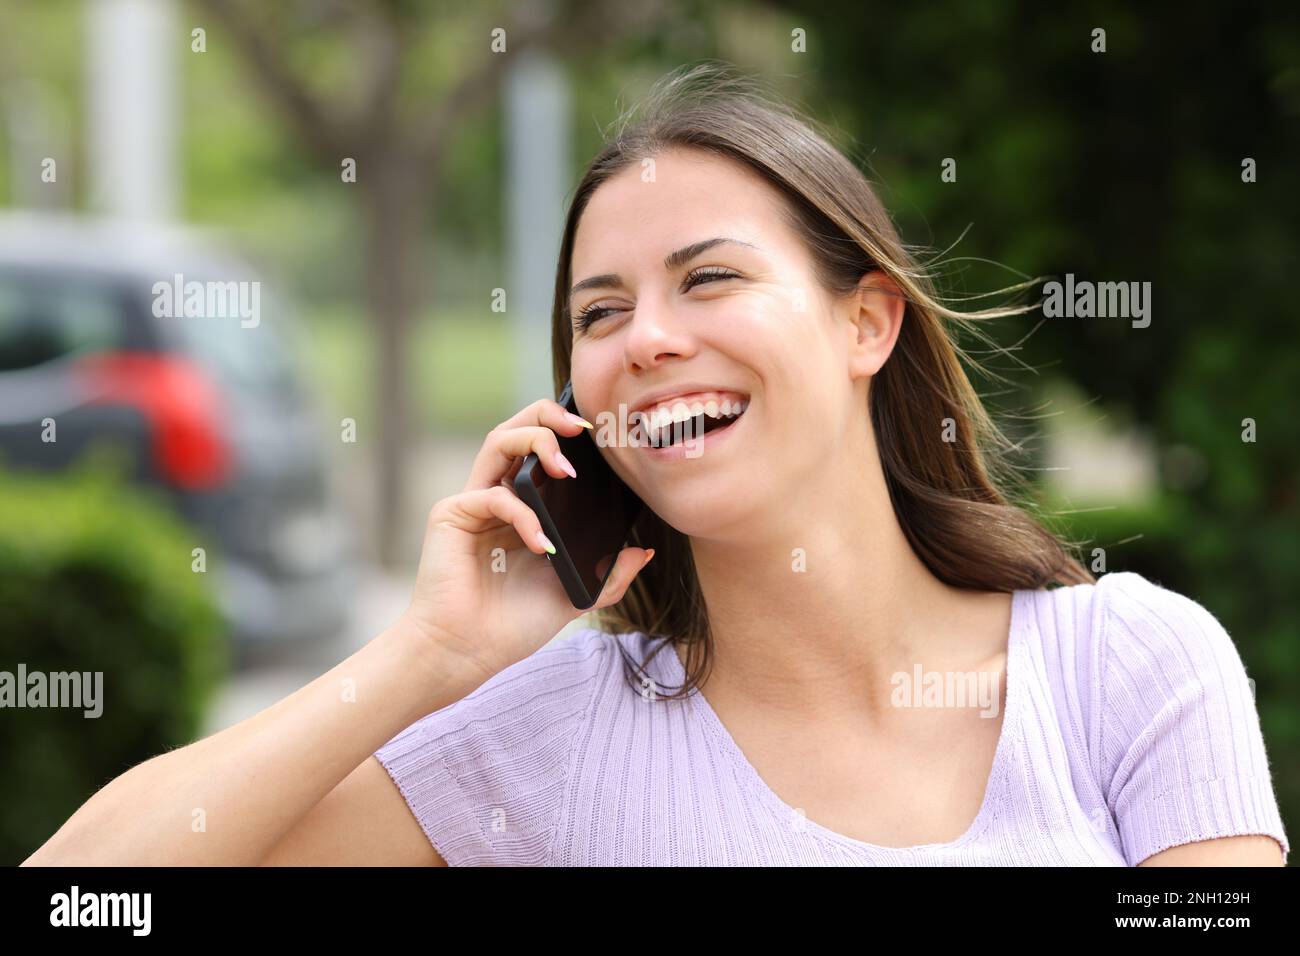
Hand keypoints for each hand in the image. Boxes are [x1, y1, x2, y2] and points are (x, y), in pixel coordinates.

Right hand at [399, 397, 653, 686]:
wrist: (466, 654)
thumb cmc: (512, 625)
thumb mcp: (574, 596)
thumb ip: (608, 575)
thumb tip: (644, 550)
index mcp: (523, 507)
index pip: (542, 451)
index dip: (567, 434)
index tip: (604, 438)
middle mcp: (496, 496)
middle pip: (516, 429)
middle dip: (548, 415)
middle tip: (582, 427)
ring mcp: (472, 502)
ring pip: (498, 442)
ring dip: (535, 441)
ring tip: (566, 468)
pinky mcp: (451, 514)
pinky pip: (493, 495)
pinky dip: (524, 515)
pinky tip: (542, 545)